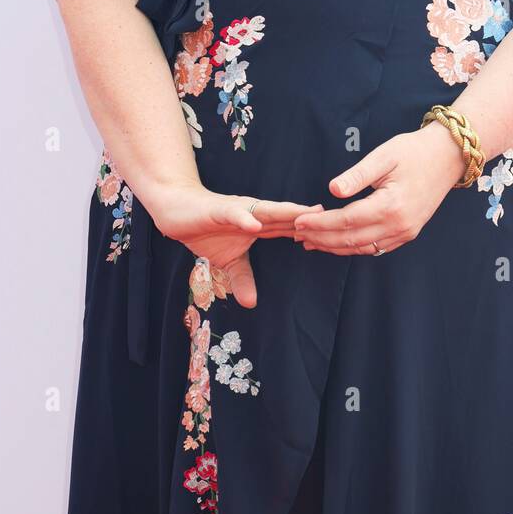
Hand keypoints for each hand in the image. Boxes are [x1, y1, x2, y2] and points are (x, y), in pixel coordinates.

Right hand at [149, 181, 324, 307]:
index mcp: (260, 224)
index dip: (312, 234)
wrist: (175, 210)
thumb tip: (252, 303)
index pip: (291, 229)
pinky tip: (255, 225)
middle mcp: (254, 214)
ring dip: (286, 213)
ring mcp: (237, 211)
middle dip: (310, 220)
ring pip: (266, 211)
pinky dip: (244, 219)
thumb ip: (242, 277)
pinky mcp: (217, 210)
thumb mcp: (227, 261)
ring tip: (307, 216)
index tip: (337, 238)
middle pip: (287, 217)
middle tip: (337, 220)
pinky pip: (233, 214)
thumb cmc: (206, 230)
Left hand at [291, 124, 468, 255]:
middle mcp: (399, 225)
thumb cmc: (414, 151)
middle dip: (321, 238)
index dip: (320, 223)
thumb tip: (332, 190)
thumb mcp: (384, 156)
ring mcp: (405, 232)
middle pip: (351, 240)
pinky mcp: (408, 233)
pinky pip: (376, 247)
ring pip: (362, 248)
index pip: (346, 220)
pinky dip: (354, 247)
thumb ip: (357, 175)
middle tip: (297, 235)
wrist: (448, 157)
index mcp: (391, 206)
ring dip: (334, 247)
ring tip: (310, 242)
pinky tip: (338, 243)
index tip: (298, 221)